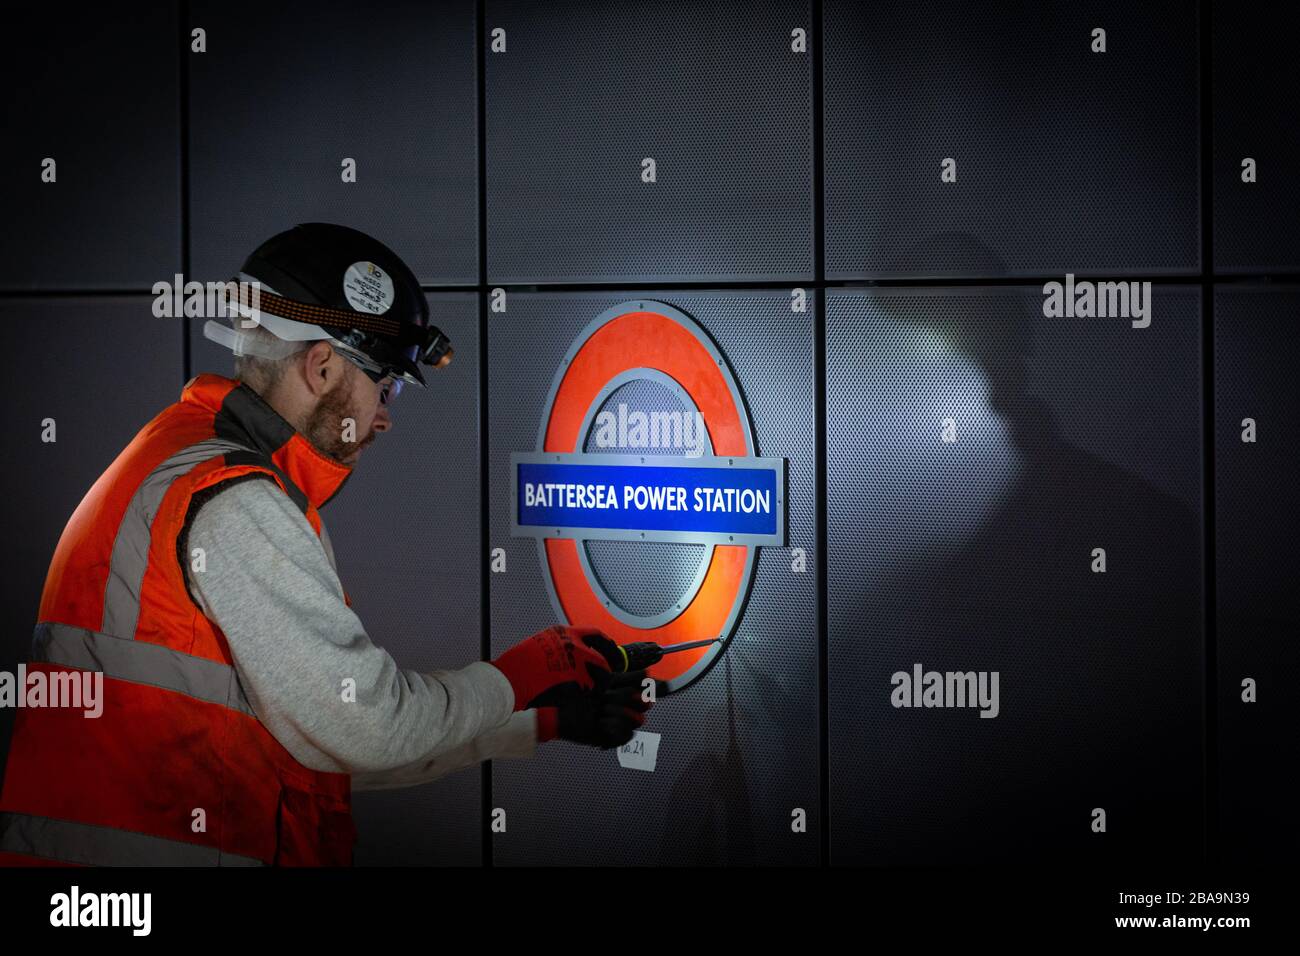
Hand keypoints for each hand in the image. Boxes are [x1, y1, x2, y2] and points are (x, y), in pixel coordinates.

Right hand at [491, 625, 614, 710]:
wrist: (508, 682)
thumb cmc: (517, 667)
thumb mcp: (541, 645)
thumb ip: (561, 647)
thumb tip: (573, 655)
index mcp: (564, 633)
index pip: (596, 636)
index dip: (606, 646)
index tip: (610, 652)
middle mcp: (574, 646)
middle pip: (602, 659)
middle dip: (602, 671)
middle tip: (599, 679)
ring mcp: (577, 664)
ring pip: (599, 677)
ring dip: (593, 685)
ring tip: (579, 692)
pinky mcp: (577, 683)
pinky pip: (591, 691)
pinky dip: (586, 697)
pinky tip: (575, 699)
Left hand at [535, 669, 654, 748]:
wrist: (556, 707)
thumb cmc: (573, 687)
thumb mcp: (595, 670)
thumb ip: (613, 660)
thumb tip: (645, 672)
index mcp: (620, 686)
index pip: (646, 686)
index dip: (647, 686)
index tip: (641, 682)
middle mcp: (621, 704)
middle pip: (646, 704)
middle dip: (628, 698)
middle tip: (607, 696)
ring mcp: (617, 720)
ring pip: (639, 720)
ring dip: (621, 712)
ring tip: (602, 710)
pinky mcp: (610, 736)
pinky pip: (627, 735)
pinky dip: (616, 727)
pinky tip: (601, 722)